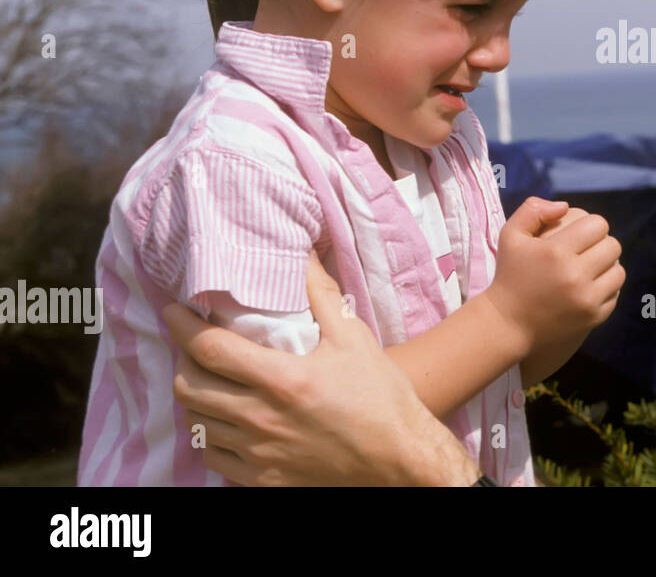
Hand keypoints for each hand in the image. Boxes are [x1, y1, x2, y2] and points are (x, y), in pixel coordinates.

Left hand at [164, 254, 479, 485]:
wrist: (401, 459)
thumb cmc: (381, 396)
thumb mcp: (354, 338)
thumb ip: (320, 294)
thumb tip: (302, 255)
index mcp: (283, 380)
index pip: (209, 349)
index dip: (182, 326)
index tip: (174, 310)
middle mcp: (262, 419)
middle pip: (189, 387)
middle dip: (182, 359)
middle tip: (193, 344)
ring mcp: (258, 454)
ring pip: (197, 423)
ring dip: (196, 396)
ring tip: (210, 378)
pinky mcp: (262, 480)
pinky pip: (213, 457)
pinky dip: (210, 434)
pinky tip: (226, 418)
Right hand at [483, 196, 624, 356]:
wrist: (508, 324)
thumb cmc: (509, 275)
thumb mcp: (510, 236)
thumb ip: (533, 210)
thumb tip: (565, 206)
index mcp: (555, 252)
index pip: (597, 224)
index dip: (589, 225)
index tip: (578, 233)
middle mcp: (574, 275)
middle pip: (612, 246)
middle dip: (600, 243)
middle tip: (586, 249)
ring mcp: (586, 299)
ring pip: (619, 270)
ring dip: (607, 265)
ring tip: (591, 266)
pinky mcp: (593, 318)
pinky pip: (615, 293)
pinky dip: (606, 287)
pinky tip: (589, 286)